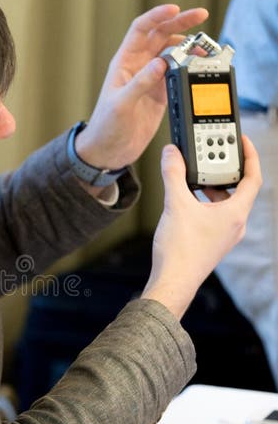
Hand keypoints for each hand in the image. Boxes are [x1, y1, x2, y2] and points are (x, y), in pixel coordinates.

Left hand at [75, 4, 207, 169]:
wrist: (109, 151)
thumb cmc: (106, 127)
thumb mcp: (121, 104)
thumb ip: (141, 83)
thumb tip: (161, 63)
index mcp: (124, 63)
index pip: (141, 30)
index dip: (157, 16)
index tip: (175, 9)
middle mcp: (138, 67)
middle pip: (161, 35)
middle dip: (181, 23)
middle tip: (201, 15)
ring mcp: (150, 79)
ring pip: (172, 53)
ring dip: (188, 46)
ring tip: (205, 46)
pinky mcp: (160, 93)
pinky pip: (177, 73)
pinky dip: (190, 67)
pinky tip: (200, 65)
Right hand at [142, 136, 261, 319]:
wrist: (173, 281)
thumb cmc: (181, 251)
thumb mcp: (175, 204)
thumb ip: (173, 174)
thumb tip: (171, 154)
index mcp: (236, 214)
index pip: (253, 178)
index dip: (250, 156)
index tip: (242, 141)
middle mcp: (235, 224)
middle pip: (239, 189)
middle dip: (225, 170)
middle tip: (214, 155)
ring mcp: (225, 235)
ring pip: (226, 203)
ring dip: (213, 187)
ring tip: (197, 175)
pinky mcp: (213, 242)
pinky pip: (215, 215)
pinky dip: (206, 202)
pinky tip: (187, 198)